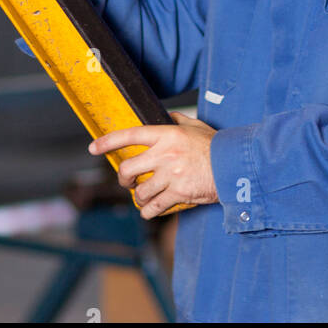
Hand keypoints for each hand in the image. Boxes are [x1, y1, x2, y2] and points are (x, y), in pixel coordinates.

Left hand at [90, 111, 218, 218]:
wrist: (234, 166)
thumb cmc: (216, 146)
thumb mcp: (196, 126)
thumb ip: (178, 120)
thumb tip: (165, 115)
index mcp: (167, 134)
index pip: (130, 135)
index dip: (108, 141)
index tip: (93, 147)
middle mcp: (165, 154)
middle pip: (128, 169)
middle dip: (123, 178)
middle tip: (128, 181)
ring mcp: (170, 175)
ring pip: (139, 192)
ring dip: (138, 197)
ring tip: (144, 196)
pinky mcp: (178, 194)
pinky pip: (153, 207)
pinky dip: (148, 211)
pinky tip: (150, 209)